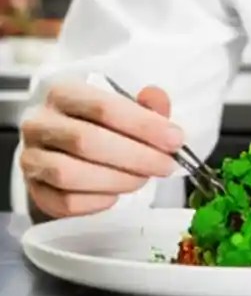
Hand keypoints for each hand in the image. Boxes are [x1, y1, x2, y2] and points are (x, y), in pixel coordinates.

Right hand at [19, 82, 182, 218]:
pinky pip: (64, 201)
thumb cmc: (101, 125)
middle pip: (86, 141)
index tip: (174, 140)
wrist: (67, 149)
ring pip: (70, 174)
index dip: (144, 126)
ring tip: (141, 179)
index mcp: (64, 93)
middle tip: (164, 165)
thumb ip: (147, 105)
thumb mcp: (126, 107)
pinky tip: (115, 193)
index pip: (103, 107)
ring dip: (116, 180)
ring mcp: (31, 157)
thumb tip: (157, 97)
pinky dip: (96, 201)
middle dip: (136, 157)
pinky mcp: (33, 189)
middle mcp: (40, 123)